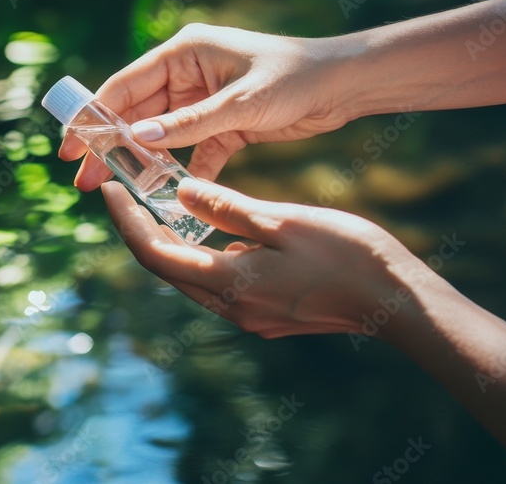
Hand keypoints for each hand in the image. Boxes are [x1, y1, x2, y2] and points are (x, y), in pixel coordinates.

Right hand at [60, 23, 354, 190]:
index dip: (92, 116)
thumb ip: (188, 124)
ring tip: (113, 189)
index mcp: (183, 53)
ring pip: (159, 135)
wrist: (344, 84)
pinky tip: (162, 194)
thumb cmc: (295, 78)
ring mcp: (203, 100)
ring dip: (139, 161)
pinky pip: (191, 150)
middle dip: (108, 145)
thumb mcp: (239, 103)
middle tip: (82, 179)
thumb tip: (135, 142)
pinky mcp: (223, 124)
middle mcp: (187, 74)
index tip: (70, 146)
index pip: (124, 86)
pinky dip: (178, 170)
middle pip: (135, 113)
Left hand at [101, 177, 437, 338]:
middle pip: (166, 269)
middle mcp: (231, 307)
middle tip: (128, 191)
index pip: (154, 255)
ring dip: (170, 242)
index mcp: (229, 284)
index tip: (110, 190)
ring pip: (191, 276)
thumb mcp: (282, 220)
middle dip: (141, 229)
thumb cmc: (346, 254)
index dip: (126, 222)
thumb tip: (180, 193)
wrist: (395, 301)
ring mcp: (248, 315)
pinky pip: (217, 281)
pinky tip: (208, 229)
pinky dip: (201, 253)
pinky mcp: (264, 313)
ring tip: (160, 203)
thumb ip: (226, 209)